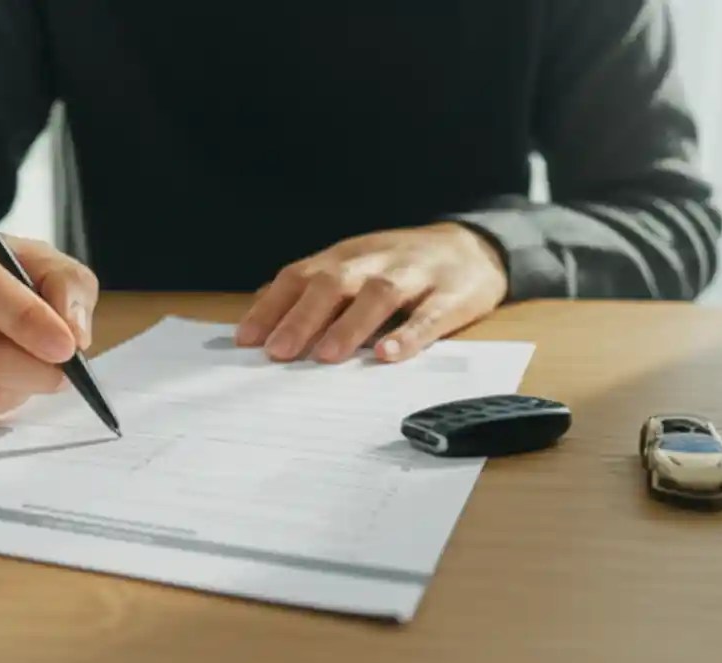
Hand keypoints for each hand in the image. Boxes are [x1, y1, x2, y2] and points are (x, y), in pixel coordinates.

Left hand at [235, 222, 506, 362]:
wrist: (474, 247)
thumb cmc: (401, 265)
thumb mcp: (354, 265)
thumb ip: (311, 286)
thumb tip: (261, 309)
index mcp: (346, 256)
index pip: (301, 276)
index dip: (273, 306)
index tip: (247, 339)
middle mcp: (375, 261)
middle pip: (334, 283)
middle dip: (303, 317)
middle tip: (279, 352)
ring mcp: (414, 276)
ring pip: (378, 295)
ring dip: (350, 325)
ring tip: (326, 354)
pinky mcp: (452, 295)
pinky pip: (429, 315)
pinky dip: (409, 335)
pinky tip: (390, 355)